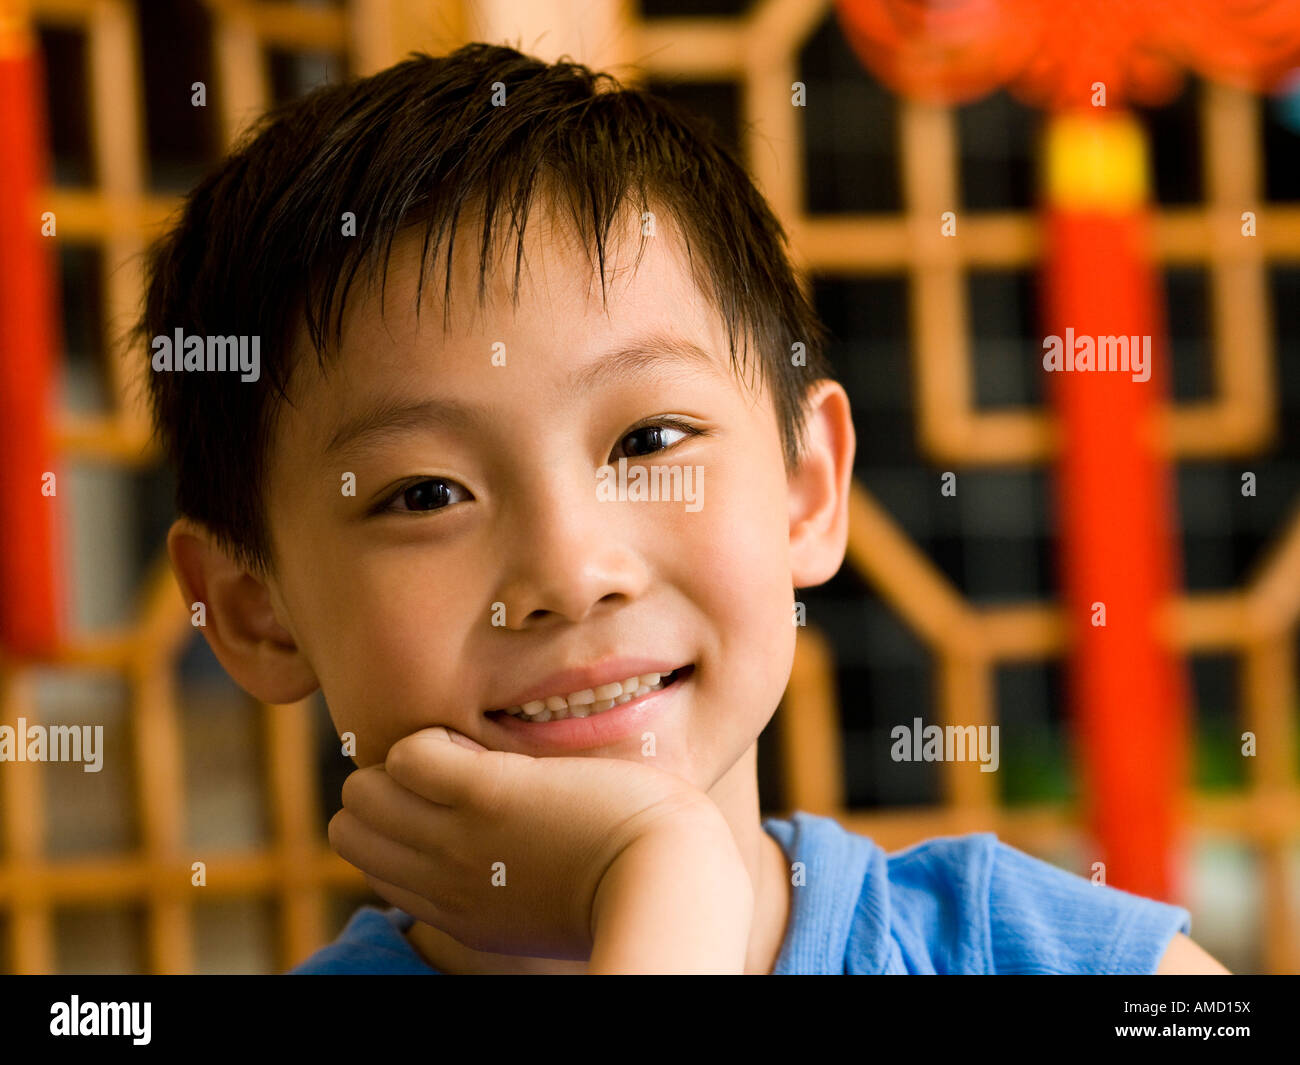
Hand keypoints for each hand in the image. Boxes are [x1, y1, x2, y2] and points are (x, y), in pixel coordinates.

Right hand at [327, 725, 728, 959]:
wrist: (668, 882)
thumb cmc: (633, 880)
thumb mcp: (547, 903)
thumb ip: (507, 884)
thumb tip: (503, 856)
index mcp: (461, 912)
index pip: (377, 866)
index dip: (399, 823)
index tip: (442, 801)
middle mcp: (445, 883)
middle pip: (351, 828)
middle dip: (385, 790)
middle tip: (445, 769)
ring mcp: (459, 840)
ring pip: (362, 791)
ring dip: (402, 760)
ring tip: (462, 752)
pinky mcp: (488, 794)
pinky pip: (407, 753)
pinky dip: (432, 737)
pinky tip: (478, 740)